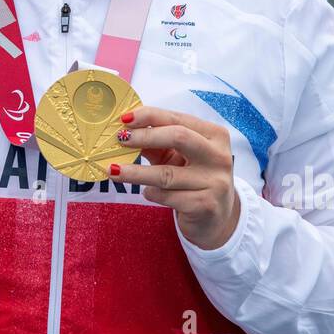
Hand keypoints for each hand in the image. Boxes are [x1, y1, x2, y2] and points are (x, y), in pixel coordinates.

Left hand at [107, 106, 240, 250]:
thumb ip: (156, 142)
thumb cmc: (193, 178)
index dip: (149, 116)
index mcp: (214, 136)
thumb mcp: (177, 156)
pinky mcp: (206, 205)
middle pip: (179, 137)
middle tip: (120, 139)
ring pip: (167, 174)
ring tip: (114, 170)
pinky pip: (168, 196)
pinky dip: (151, 193)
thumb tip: (125, 130)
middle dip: (145, 136)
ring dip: (135, 172)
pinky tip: (146, 192)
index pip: (178, 118)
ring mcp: (215, 182)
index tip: (124, 119)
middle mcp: (219, 156)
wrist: (215, 218)